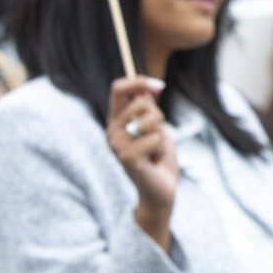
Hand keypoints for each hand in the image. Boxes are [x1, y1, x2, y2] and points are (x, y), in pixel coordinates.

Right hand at [105, 76, 177, 250]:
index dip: (139, 81)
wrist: (161, 190)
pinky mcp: (126, 157)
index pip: (119, 89)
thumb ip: (149, 109)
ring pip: (150, 119)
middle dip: (158, 117)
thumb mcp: (157, 127)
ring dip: (161, 135)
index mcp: (116, 120)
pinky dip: (161, 148)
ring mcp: (117, 144)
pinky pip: (154, 138)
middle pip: (141, 102)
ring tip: (155, 150)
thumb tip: (146, 87)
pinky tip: (154, 161)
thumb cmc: (159, 159)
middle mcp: (111, 130)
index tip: (159, 85)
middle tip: (155, 138)